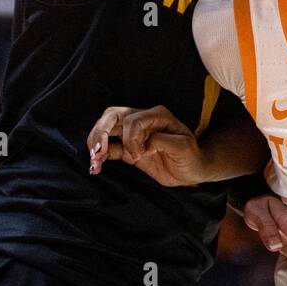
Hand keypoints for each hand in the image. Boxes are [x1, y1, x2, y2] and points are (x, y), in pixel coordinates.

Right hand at [87, 105, 208, 186]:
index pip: (133, 120)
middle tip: (98, 150)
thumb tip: (142, 145)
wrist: (192, 170)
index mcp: (157, 115)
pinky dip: (99, 157)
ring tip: (94, 161)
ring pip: (105, 130)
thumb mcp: (183, 146)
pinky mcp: (128, 150)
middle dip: (101, 132)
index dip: (131, 137)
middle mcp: (142, 121)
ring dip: (95, 144)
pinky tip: (95, 167)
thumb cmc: (191, 155)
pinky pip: (109, 149)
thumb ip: (162, 141)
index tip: (139, 155)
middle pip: (112, 116)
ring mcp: (133, 135)